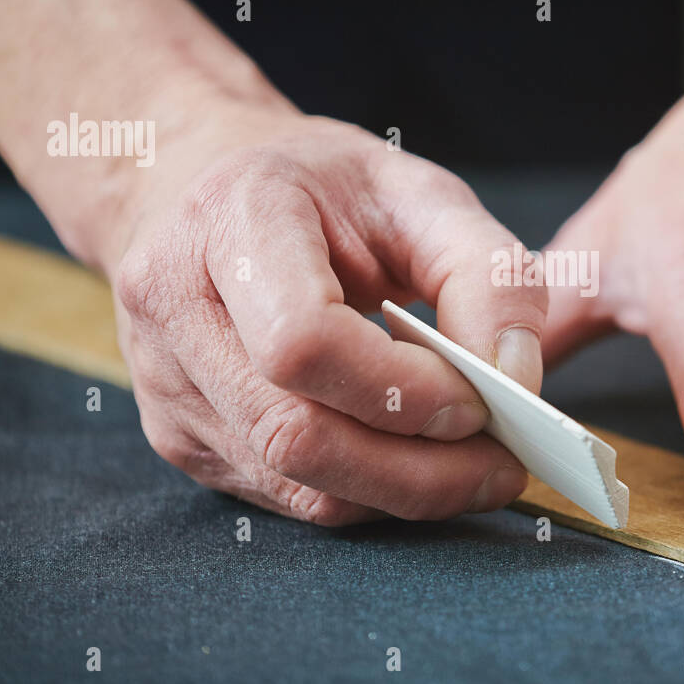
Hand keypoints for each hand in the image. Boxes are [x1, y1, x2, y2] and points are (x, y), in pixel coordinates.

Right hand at [104, 113, 545, 524]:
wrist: (199, 192)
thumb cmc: (320, 187)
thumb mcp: (422, 192)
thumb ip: (488, 273)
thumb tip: (516, 378)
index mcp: (230, 221)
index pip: (302, 342)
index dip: (401, 389)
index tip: (479, 399)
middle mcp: (175, 309)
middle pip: (296, 435)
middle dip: (418, 470)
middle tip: (502, 466)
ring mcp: (167, 384)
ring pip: (295, 484)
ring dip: (401, 493)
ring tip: (472, 469)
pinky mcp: (179, 436)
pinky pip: (285, 496)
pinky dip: (366, 493)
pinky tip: (412, 465)